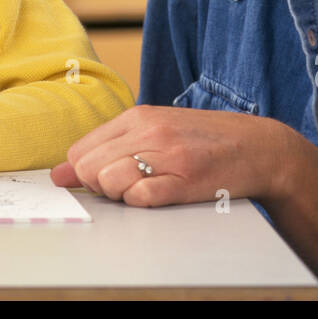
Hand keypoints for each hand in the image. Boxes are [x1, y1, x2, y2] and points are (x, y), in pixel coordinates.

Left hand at [50, 105, 292, 206]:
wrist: (258, 148)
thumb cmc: (204, 141)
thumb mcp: (155, 132)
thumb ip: (107, 148)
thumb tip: (59, 174)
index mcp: (138, 116)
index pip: (81, 150)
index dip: (86, 172)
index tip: (106, 179)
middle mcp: (149, 131)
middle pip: (90, 168)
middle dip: (100, 186)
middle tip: (129, 186)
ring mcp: (167, 155)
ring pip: (110, 182)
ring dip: (121, 196)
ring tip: (146, 189)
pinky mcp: (184, 180)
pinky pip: (141, 197)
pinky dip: (142, 202)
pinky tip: (160, 194)